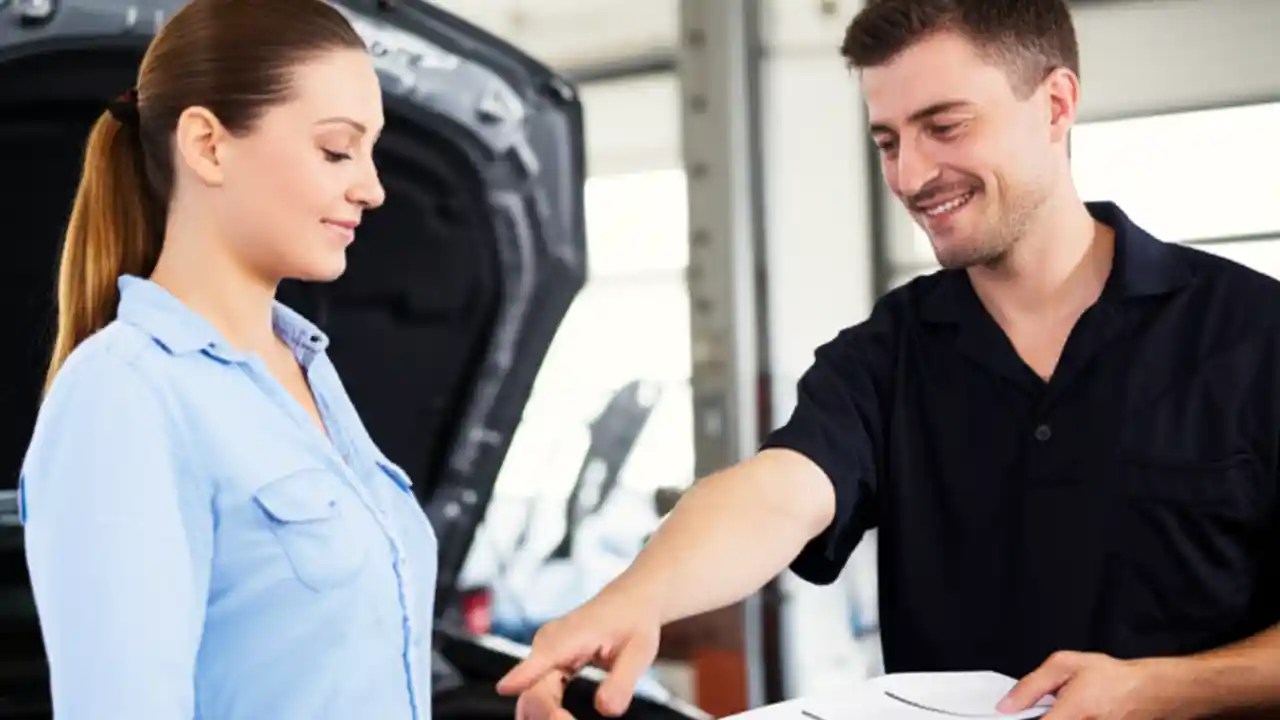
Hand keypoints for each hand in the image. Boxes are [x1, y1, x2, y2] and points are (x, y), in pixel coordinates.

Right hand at [496, 587, 661, 718]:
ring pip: (531, 696)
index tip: (504, 689)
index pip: (540, 659)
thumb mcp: (639, 651)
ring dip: (545, 716)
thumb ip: (622, 682)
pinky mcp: (544, 665)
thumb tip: (605, 710)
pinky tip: (562, 719)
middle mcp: (547, 644)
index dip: (521, 676)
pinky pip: (537, 694)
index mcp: (569, 636)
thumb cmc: (634, 622)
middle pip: (533, 690)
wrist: (628, 602)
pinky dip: (546, 713)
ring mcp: (542, 655)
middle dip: (549, 716)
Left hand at [998, 651, 1179, 719]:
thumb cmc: (1112, 677)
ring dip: (1055, 717)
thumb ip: (1031, 685)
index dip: (1021, 719)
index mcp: (1075, 710)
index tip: (1010, 716)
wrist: (1149, 691)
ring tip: (1063, 709)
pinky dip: (1066, 719)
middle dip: (1041, 715)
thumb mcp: (1065, 664)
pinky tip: (1069, 714)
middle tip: (1045, 708)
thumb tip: (1007, 704)